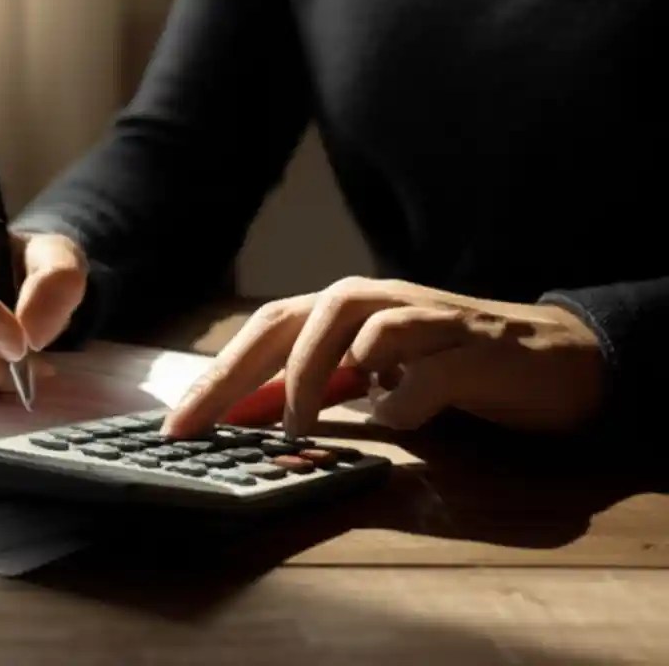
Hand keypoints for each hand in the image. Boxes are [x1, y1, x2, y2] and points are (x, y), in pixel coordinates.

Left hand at [162, 277, 604, 437]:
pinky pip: (423, 370)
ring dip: (311, 377)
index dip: (217, 376)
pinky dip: (404, 401)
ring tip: (299, 427)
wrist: (553, 358)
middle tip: (201, 425)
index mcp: (343, 311)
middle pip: (288, 319)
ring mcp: (424, 316)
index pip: (263, 332)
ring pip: (346, 324)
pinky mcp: (472, 344)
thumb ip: (313, 388)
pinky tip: (402, 418)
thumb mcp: (369, 379)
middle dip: (235, 374)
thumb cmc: (447, 367)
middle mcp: (374, 300)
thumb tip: (245, 413)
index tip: (176, 425)